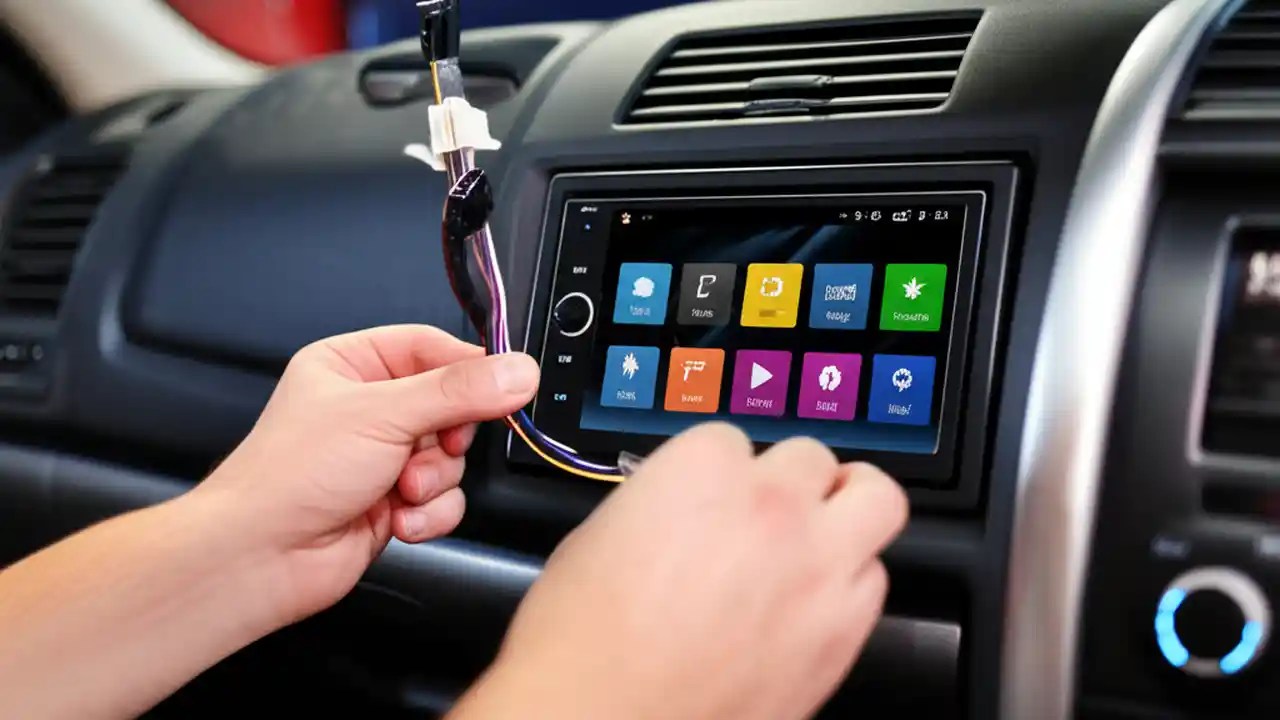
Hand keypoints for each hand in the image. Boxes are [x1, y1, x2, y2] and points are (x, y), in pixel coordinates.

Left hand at [192, 325, 539, 624]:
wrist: (261, 557)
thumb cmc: (293, 475)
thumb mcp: (384, 414)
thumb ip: (459, 392)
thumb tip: (518, 371)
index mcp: (351, 365)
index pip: (432, 348)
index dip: (469, 368)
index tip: (505, 387)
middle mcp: (367, 408)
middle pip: (451, 407)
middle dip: (446, 439)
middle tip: (430, 448)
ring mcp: (381, 458)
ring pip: (451, 458)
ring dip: (435, 481)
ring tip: (401, 491)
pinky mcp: (393, 502)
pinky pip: (443, 499)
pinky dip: (429, 513)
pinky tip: (399, 521)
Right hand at [450, 423, 908, 719]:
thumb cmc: (582, 645)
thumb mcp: (598, 537)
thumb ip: (659, 503)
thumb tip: (677, 509)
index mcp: (704, 470)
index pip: (733, 439)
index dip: (720, 472)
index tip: (713, 496)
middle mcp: (772, 508)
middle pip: (813, 458)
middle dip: (792, 482)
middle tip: (774, 508)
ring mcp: (818, 567)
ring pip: (877, 502)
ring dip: (846, 514)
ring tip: (822, 536)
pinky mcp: (844, 631)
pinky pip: (874, 582)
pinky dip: (851, 584)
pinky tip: (815, 602)